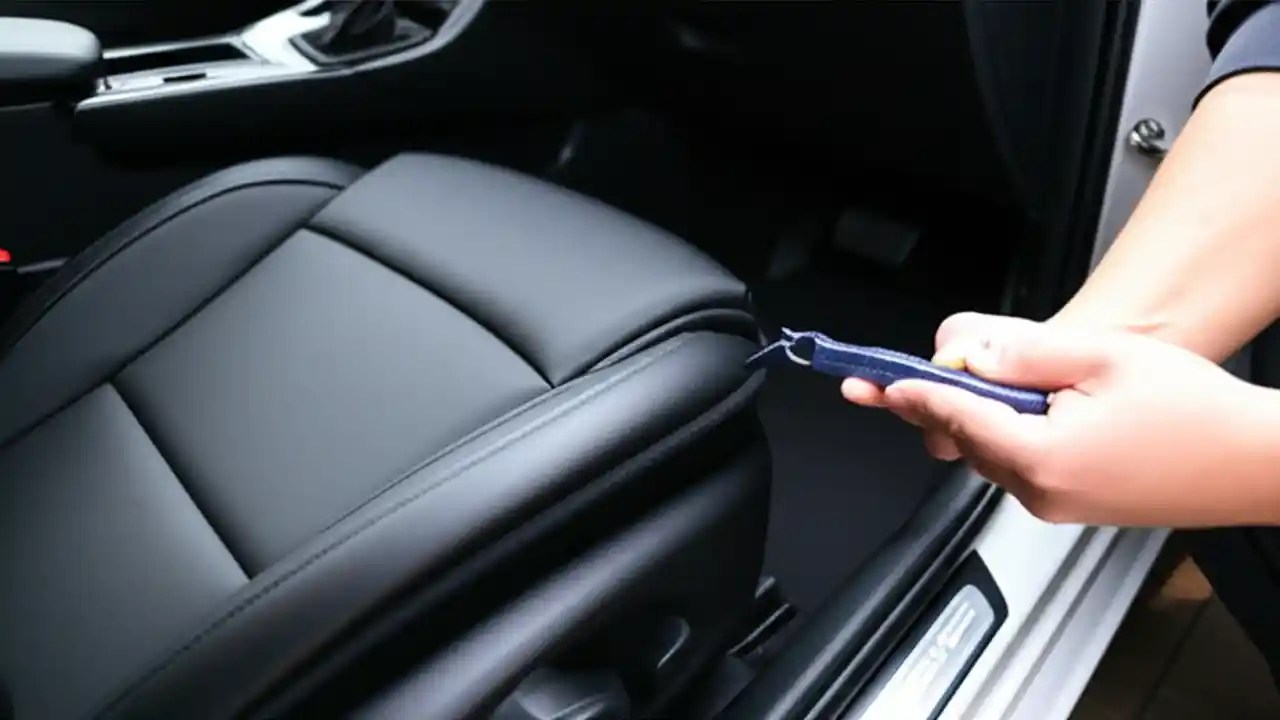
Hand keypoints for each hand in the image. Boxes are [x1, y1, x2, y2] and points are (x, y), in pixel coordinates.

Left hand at [844, 314, 1279, 526]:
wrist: (1253, 461)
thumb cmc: (1195, 410)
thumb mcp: (1102, 357)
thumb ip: (1024, 353)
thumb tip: (970, 354)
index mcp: (1041, 456)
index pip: (954, 417)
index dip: (908, 394)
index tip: (870, 384)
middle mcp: (1040, 491)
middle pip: (963, 438)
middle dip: (934, 403)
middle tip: (884, 381)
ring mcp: (1056, 505)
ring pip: (989, 451)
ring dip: (975, 416)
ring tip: (976, 379)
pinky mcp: (1071, 505)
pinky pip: (1019, 464)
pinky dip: (1007, 433)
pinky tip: (1022, 404)